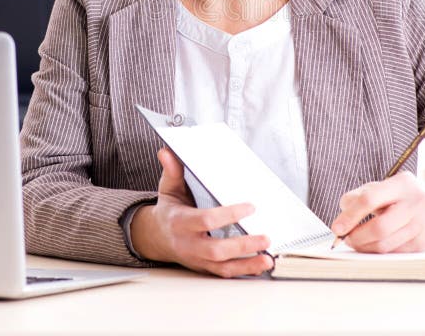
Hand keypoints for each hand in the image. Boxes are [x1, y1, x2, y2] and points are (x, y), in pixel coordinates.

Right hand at [130, 147, 272, 276]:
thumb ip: (172, 171)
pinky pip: (225, 273)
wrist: (156, 237)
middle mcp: (189, 244)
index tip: (250, 207)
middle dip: (242, 245)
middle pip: (216, 249)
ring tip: (267, 258)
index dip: (227, 215)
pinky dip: (244, 270)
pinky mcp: (205, 267)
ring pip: (222, 266)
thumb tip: (167, 152)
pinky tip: (261, 265)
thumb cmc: (169, 210)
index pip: (206, 220)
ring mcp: (198, 258)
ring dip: (247, 264)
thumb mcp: (169, 189)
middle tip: (265, 237)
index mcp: (181, 222)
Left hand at [330, 175, 424, 252]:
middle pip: (379, 227)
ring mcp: (422, 225)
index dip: (350, 215)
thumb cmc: (402, 197)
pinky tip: (372, 245)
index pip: (370, 199)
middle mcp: (416, 203)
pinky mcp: (423, 244)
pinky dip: (377, 252)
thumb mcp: (384, 187)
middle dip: (357, 237)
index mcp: (402, 184)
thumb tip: (342, 218)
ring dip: (364, 247)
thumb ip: (360, 196)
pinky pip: (393, 253)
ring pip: (385, 245)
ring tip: (356, 242)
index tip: (336, 228)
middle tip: (345, 239)